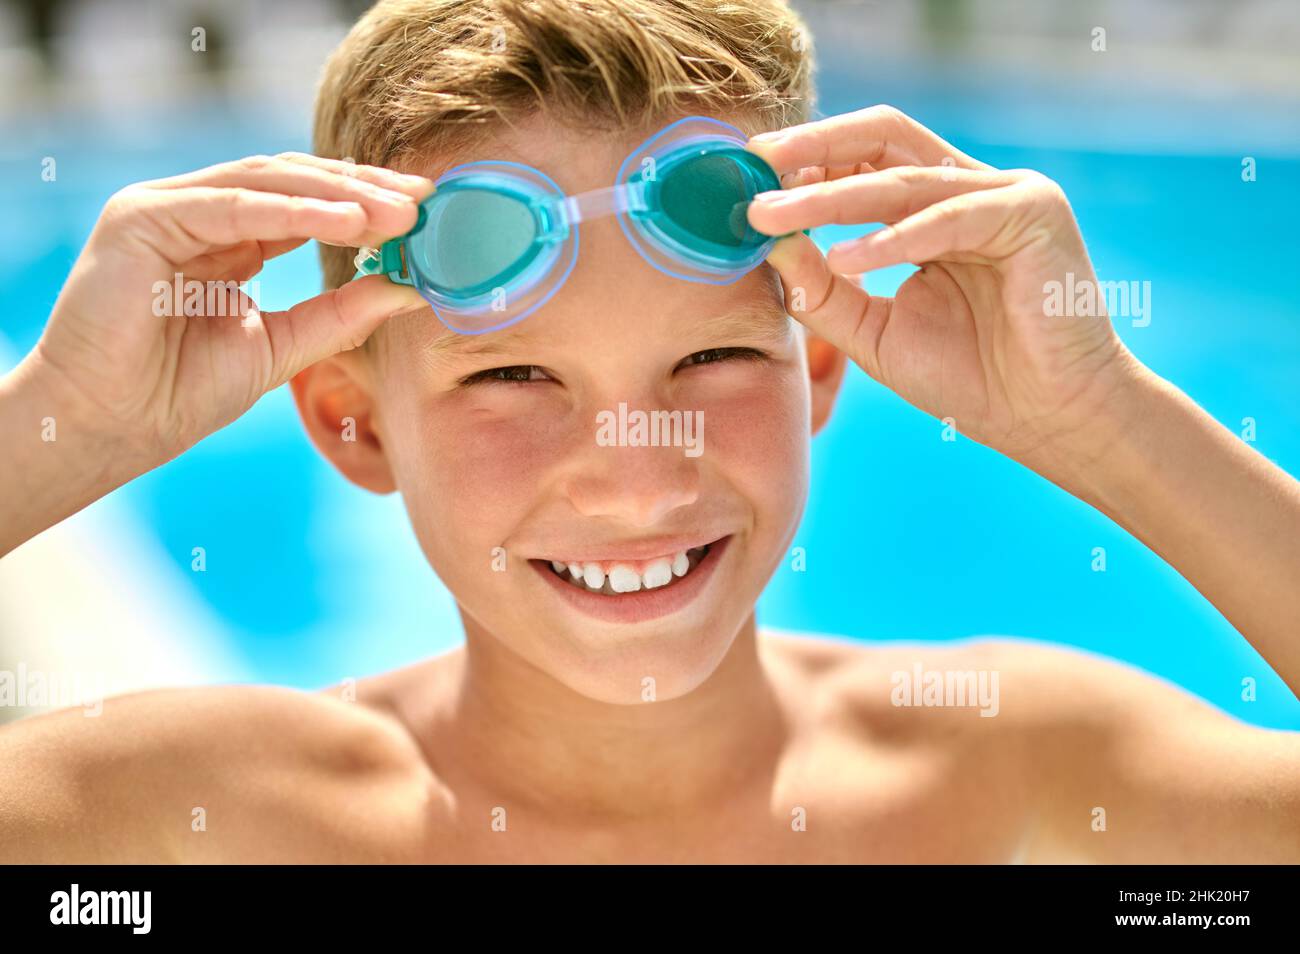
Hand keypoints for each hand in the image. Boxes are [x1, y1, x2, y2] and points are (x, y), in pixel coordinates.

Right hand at [28, 152, 431, 467]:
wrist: (110, 427)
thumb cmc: (181, 392)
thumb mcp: (282, 346)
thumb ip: (339, 315)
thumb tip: (407, 289)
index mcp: (230, 238)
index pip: (306, 203)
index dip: (365, 203)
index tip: (422, 213)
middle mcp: (199, 213)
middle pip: (293, 183)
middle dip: (361, 190)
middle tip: (420, 201)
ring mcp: (168, 208)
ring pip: (266, 182)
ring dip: (337, 194)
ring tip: (394, 212)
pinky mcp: (143, 217)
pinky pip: (231, 205)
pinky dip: (293, 211)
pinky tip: (346, 221)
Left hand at [746, 105, 1147, 470]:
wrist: (1047, 420)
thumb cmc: (969, 379)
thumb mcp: (874, 333)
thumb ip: (823, 291)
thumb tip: (768, 246)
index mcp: (934, 209)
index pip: (864, 161)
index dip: (806, 162)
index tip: (747, 180)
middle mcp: (970, 189)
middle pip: (883, 140)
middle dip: (814, 147)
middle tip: (755, 163)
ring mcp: (1006, 193)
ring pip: (904, 179)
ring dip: (832, 196)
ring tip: (773, 216)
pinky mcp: (1033, 212)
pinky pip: (948, 217)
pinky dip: (892, 238)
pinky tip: (844, 257)